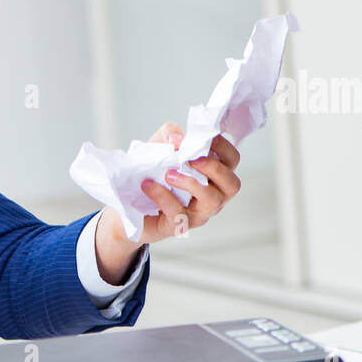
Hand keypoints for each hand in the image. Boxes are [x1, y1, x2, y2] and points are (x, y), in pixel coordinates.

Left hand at [134, 121, 241, 243]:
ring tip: (169, 174)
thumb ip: (170, 136)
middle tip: (192, 159)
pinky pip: (178, 212)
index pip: (232, 160)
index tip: (205, 138)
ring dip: (192, 183)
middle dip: (215, 168)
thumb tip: (176, 139)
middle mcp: (213, 196)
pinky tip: (148, 185)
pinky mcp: (179, 225)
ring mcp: (199, 213)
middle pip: (232, 184)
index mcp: (214, 176)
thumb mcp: (160, 148)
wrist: (130, 205)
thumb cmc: (154, 174)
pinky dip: (163, 196)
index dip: (223, 147)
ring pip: (212, 200)